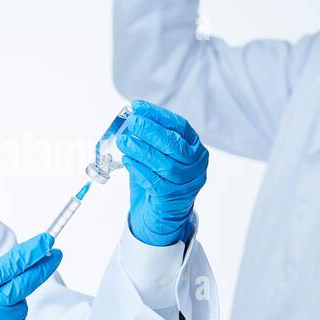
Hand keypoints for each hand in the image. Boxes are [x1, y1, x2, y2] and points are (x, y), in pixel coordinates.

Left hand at [118, 100, 208, 246]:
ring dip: (141, 150)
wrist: (165, 212)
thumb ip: (152, 138)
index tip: (137, 106)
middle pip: (174, 144)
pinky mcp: (172, 197)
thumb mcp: (161, 154)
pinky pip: (154, 181)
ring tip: (123, 140)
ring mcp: (186, 182)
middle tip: (131, 122)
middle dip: (150, 131)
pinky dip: (139, 169)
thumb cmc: (161, 177)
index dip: (157, 115)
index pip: (179, 125)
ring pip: (164, 164)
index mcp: (195, 147)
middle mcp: (195, 164)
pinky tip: (127, 160)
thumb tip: (131, 118)